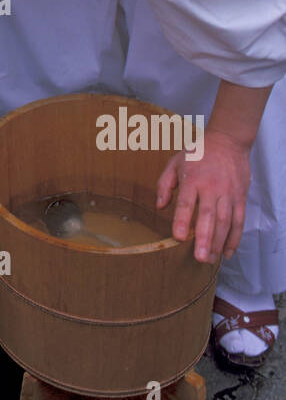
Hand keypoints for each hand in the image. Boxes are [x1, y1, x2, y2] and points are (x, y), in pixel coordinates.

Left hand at [156, 131, 250, 263]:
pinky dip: (234, 237)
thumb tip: (159, 206)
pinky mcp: (240, 197)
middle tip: (199, 257)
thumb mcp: (175, 162)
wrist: (228, 140)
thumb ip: (165, 184)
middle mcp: (212, 187)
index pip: (186, 202)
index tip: (179, 237)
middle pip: (209, 216)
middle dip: (204, 238)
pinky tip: (227, 251)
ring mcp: (228, 193)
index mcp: (193, 179)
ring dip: (219, 242)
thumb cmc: (198, 153)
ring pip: (225, 221)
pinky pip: (239, 220)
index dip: (182, 220)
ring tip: (210, 259)